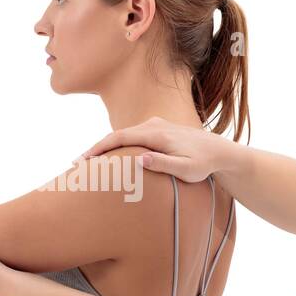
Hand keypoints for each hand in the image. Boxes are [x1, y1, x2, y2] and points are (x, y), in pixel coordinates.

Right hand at [76, 116, 232, 182]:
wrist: (219, 151)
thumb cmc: (203, 164)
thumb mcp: (187, 170)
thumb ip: (163, 165)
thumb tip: (139, 159)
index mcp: (156, 134)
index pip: (119, 138)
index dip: (98, 148)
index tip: (82, 161)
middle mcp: (153, 124)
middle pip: (117, 135)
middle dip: (96, 149)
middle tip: (77, 165)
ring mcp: (155, 125)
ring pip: (123, 135)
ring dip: (106, 147)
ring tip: (89, 163)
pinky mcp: (157, 129)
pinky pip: (132, 136)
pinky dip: (118, 145)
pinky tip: (111, 157)